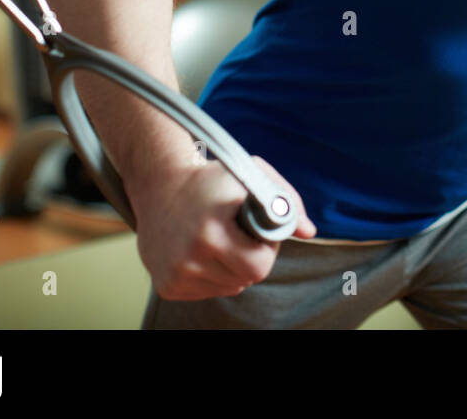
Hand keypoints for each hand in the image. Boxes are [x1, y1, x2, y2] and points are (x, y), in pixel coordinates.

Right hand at [132, 154, 316, 301]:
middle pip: (246, 279)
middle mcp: (190, 257)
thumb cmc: (212, 180)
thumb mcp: (251, 175)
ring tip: (220, 238)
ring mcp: (176, 274)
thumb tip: (309, 231)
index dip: (266, 250)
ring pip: (229, 287)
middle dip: (252, 259)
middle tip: (241, 235)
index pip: (259, 266)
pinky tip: (203, 251)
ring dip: (232, 268)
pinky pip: (208, 291)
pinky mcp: (167, 286)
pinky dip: (213, 276)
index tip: (258, 232)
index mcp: (212, 231)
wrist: (158, 185)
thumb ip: (287, 201)